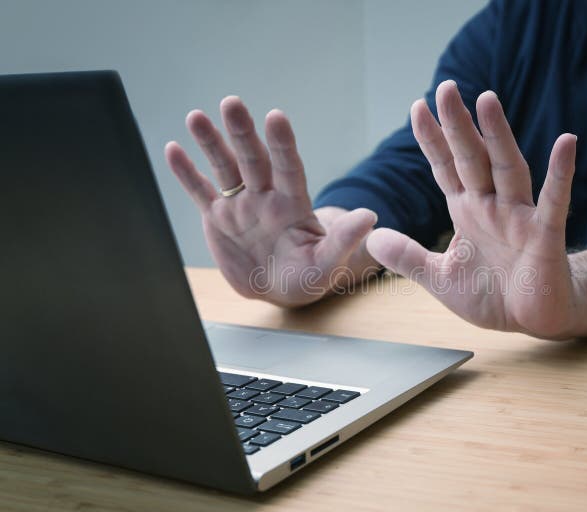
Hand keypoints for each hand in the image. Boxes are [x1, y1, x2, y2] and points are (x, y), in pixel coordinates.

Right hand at [165, 96, 378, 306]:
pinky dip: (186, 173)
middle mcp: (265, 196)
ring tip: (196, 117)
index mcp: (292, 204)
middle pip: (253, 159)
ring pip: (224, 168)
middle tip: (232, 104)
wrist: (278, 289)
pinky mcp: (218, 218)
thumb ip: (344, 240)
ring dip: (210, 143)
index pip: (288, 168)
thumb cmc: (308, 276)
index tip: (276, 117)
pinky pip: (200, 191)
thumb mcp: (328, 263)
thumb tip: (371, 217)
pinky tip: (173, 150)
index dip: (282, 144)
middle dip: (242, 132)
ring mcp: (240, 204)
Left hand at [366, 81, 586, 338]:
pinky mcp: (546, 236)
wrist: (534, 320)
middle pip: (472, 158)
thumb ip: (409, 257)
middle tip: (445, 86)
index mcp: (468, 211)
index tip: (417, 106)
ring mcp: (520, 218)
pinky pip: (554, 201)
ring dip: (497, 136)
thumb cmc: (493, 295)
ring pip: (507, 169)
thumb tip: (373, 238)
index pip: (446, 168)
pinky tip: (566, 143)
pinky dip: (561, 174)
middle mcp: (492, 206)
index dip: (432, 139)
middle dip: (458, 125)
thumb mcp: (440, 278)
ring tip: (487, 100)